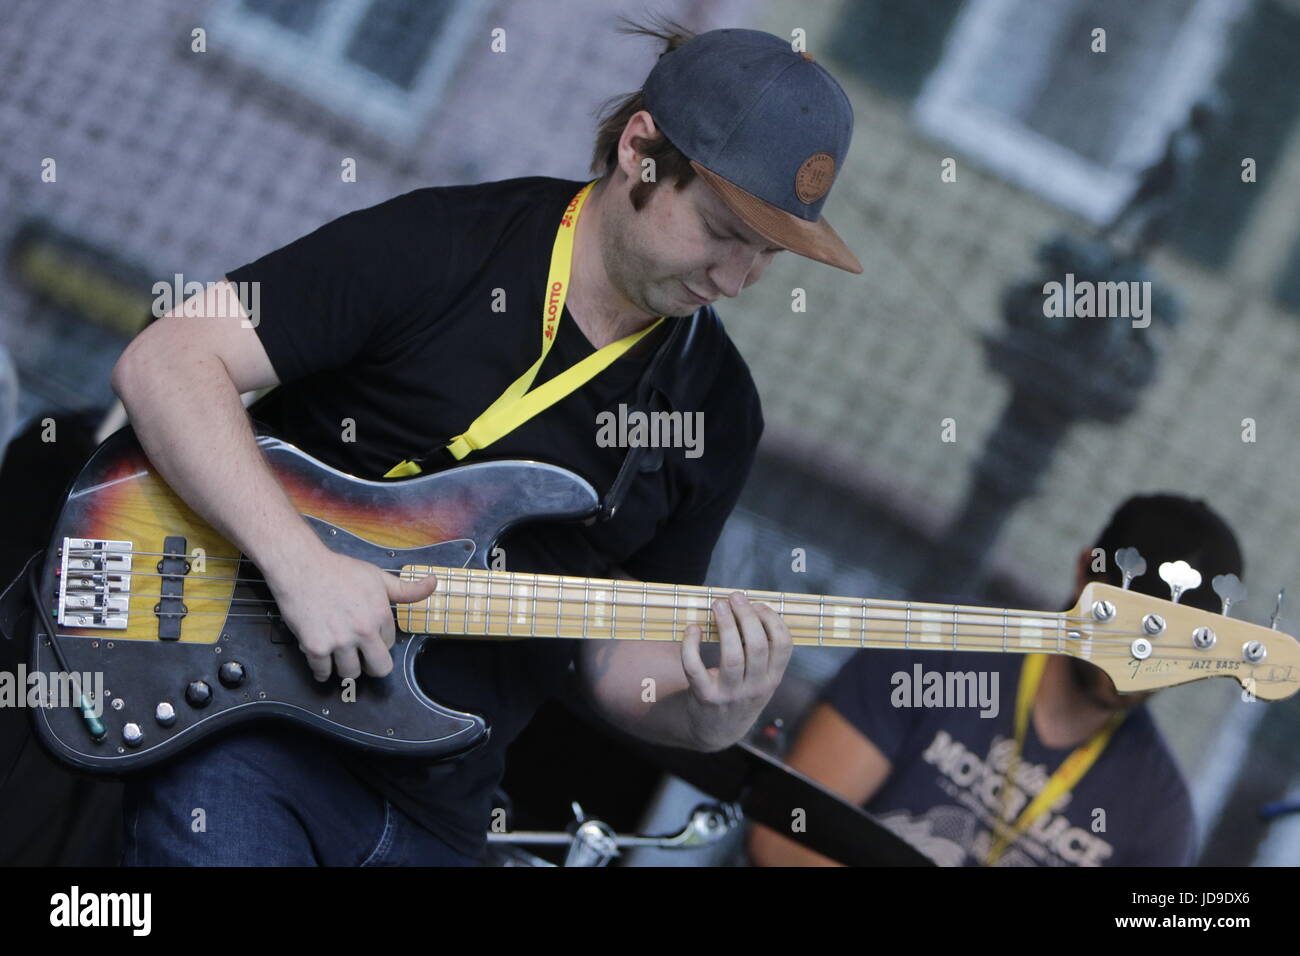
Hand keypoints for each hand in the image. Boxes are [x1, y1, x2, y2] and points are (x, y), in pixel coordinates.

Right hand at [265, 543, 437, 681]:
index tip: (366, 634)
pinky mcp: (315, 647)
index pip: (388, 645)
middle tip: (360, 658)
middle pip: (378, 669)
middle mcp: (363, 631)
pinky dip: (321, 671)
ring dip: (345, 668)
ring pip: (350, 675)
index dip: (377, 641)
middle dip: (371, 666)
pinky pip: (322, 673)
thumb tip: (434, 583)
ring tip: (339, 656)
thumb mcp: (378, 577)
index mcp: (380, 615)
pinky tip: (321, 661)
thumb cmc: (339, 570)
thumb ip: (406, 589)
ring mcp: (339, 641)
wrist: (302, 566)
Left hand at [680, 591, 792, 749]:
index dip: (772, 619)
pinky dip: (691, 645)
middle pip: (756, 646)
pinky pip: (695, 668)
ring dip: (725, 625)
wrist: (716, 731)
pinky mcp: (705, 697)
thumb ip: (762, 651)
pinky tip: (693, 628)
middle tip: (734, 597)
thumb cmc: (739, 693)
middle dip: (746, 616)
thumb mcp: (760, 679)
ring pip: (732, 656)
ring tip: (718, 604)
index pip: (783, 644)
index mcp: (773, 678)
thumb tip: (750, 606)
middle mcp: (755, 687)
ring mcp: (730, 694)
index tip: (757, 604)